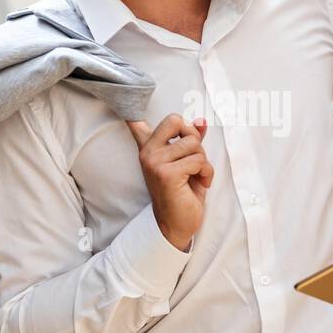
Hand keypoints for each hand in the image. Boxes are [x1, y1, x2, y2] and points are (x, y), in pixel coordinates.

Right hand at [126, 114, 213, 250]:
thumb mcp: (189, 162)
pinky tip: (200, 184)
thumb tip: (202, 120)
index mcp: (150, 148)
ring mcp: (155, 162)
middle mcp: (148, 152)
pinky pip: (199, 160)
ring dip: (203, 161)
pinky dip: (207, 172)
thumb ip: (192, 140)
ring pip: (194, 143)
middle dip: (194, 138)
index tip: (125, 107)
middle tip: (193, 159)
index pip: (136, 123)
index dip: (131, 111)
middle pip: (177, 120)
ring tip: (196, 176)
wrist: (177, 225)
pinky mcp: (166, 173)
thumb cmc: (183, 193)